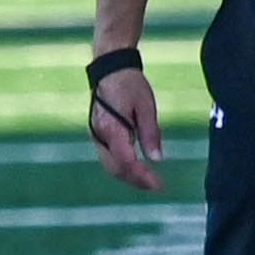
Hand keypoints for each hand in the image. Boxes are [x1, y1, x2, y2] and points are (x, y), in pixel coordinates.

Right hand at [89, 68, 163, 193]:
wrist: (110, 68)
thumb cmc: (130, 84)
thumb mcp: (146, 107)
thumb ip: (150, 134)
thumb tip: (157, 159)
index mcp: (112, 129)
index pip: (126, 162)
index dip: (142, 177)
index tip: (159, 185)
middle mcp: (100, 135)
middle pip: (115, 169)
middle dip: (135, 181)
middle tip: (155, 185)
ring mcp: (95, 135)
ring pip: (109, 165)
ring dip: (127, 175)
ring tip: (147, 179)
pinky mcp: (97, 133)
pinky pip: (107, 156)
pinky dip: (121, 165)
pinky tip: (134, 166)